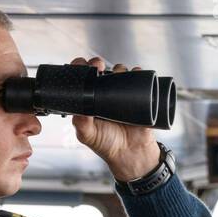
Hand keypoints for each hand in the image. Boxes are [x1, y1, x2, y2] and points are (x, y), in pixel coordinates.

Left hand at [68, 56, 158, 181]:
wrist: (130, 153)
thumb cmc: (107, 144)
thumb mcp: (88, 135)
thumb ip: (80, 123)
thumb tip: (79, 108)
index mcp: (89, 99)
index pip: (83, 78)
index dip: (81, 68)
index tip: (82, 65)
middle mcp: (104, 93)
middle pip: (100, 70)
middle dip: (98, 62)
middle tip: (98, 66)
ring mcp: (122, 93)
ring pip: (119, 71)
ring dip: (118, 67)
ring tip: (118, 74)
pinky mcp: (138, 96)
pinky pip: (139, 78)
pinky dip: (137, 72)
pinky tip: (135, 72)